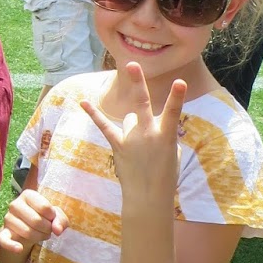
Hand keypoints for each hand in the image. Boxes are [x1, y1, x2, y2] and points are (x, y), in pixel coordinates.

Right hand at [0, 187, 65, 262]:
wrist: (26, 230)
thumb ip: (60, 220)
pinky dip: (12, 245)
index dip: (53, 217)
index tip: (52, 218)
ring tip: (41, 235)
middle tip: (48, 230)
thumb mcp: (55, 216)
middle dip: (47, 228)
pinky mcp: (3, 233)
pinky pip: (4, 240)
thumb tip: (57, 230)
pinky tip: (19, 248)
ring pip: (27, 232)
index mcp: (27, 194)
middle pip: (36, 220)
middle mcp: (15, 204)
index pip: (45, 207)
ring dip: (39, 237)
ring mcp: (8, 219)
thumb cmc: (42, 218)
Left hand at [80, 61, 183, 195]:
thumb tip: (153, 125)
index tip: (180, 81)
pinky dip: (94, 114)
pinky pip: (105, 126)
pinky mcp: (118, 145)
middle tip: (131, 64)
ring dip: (135, 126)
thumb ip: (164, 135)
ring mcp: (131, 139)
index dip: (177, 97)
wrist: (149, 198)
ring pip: (129, 118)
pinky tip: (83, 102)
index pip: (174, 112)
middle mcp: (147, 134)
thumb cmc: (166, 176)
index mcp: (166, 136)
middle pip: (142, 102)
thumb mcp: (172, 154)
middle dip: (138, 82)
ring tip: (141, 148)